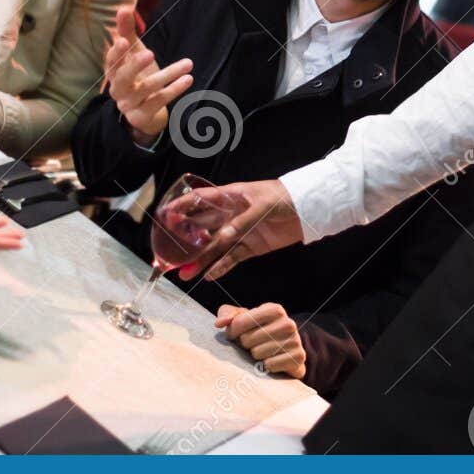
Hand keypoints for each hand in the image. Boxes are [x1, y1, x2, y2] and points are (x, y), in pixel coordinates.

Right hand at [103, 6, 191, 143]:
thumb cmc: (137, 75)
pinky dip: (174, 90)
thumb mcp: (133, 52)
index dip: (116, 53)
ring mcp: (129, 104)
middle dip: (135, 65)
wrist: (143, 110)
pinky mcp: (141, 116)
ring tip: (188, 63)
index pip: (111, 62)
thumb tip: (123, 7)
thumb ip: (127, 31)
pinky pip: (158, 102)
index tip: (123, 41)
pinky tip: (187, 79)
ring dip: (168, 74)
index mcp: (113, 72)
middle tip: (150, 53)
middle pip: (123, 78)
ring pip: (147, 89)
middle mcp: (118, 89)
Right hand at [169, 179, 303, 280]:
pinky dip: (221, 267)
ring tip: (185, 274)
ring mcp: (240, 232)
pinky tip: (209, 275)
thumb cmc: (284, 198)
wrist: (309, 210)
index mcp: (230, 197)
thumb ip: (242, 222)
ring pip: (215, 247)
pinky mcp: (251, 247)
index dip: (182, 206)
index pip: (201, 200)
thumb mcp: (262, 207)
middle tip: (169, 255)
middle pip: (203, 228)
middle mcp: (230, 215)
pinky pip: (232, 258)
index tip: (165, 214)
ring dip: (201, 260)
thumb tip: (221, 237)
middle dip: (186, 241)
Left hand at [215, 302, 305, 378]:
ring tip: (261, 351)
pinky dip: (266, 366)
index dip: (233, 331)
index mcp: (275, 309)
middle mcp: (288, 323)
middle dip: (245, 344)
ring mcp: (295, 341)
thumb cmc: (258, 331)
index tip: (233, 334)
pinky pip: (269, 365)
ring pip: (258, 353)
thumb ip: (227, 314)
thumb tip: (220, 323)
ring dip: (255, 356)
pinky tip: (271, 361)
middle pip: (248, 340)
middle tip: (251, 344)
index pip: (241, 321)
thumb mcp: (242, 318)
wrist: (284, 350)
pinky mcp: (298, 359)